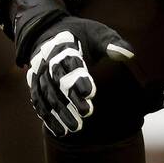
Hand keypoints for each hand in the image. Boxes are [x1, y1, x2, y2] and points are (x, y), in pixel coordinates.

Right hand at [26, 15, 134, 137]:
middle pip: (55, 81)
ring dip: (59, 112)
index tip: (90, 92)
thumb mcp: (96, 32)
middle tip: (86, 112)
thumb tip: (128, 54)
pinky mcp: (35, 85)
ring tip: (75, 128)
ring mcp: (39, 73)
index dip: (77, 78)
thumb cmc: (80, 34)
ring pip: (46, 95)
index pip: (68, 62)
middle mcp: (47, 60)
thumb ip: (111, 43)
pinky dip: (48, 118)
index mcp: (63, 44)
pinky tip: (60, 131)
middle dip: (70, 98)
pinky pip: (38, 103)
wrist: (49, 31)